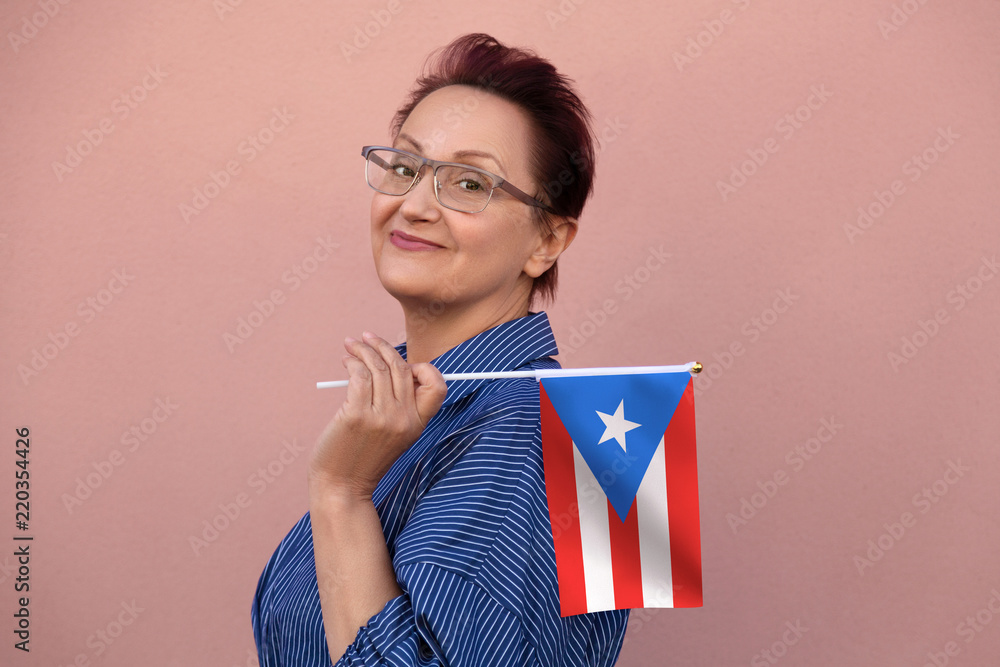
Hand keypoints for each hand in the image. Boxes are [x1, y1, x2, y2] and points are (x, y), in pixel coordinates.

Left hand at [308, 331, 446, 500]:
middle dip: (383, 346)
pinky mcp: (357, 416)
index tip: (402, 361)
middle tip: (366, 337)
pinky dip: (352, 362)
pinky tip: (346, 361)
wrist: (340, 487)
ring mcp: (382, 418)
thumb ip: (398, 407)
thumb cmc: (361, 457)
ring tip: (351, 345)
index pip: (437, 387)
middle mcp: (404, 420)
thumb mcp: (392, 435)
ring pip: (379, 368)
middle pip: (403, 368)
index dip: (424, 368)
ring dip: (363, 350)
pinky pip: (360, 376)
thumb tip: (390, 365)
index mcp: (417, 424)